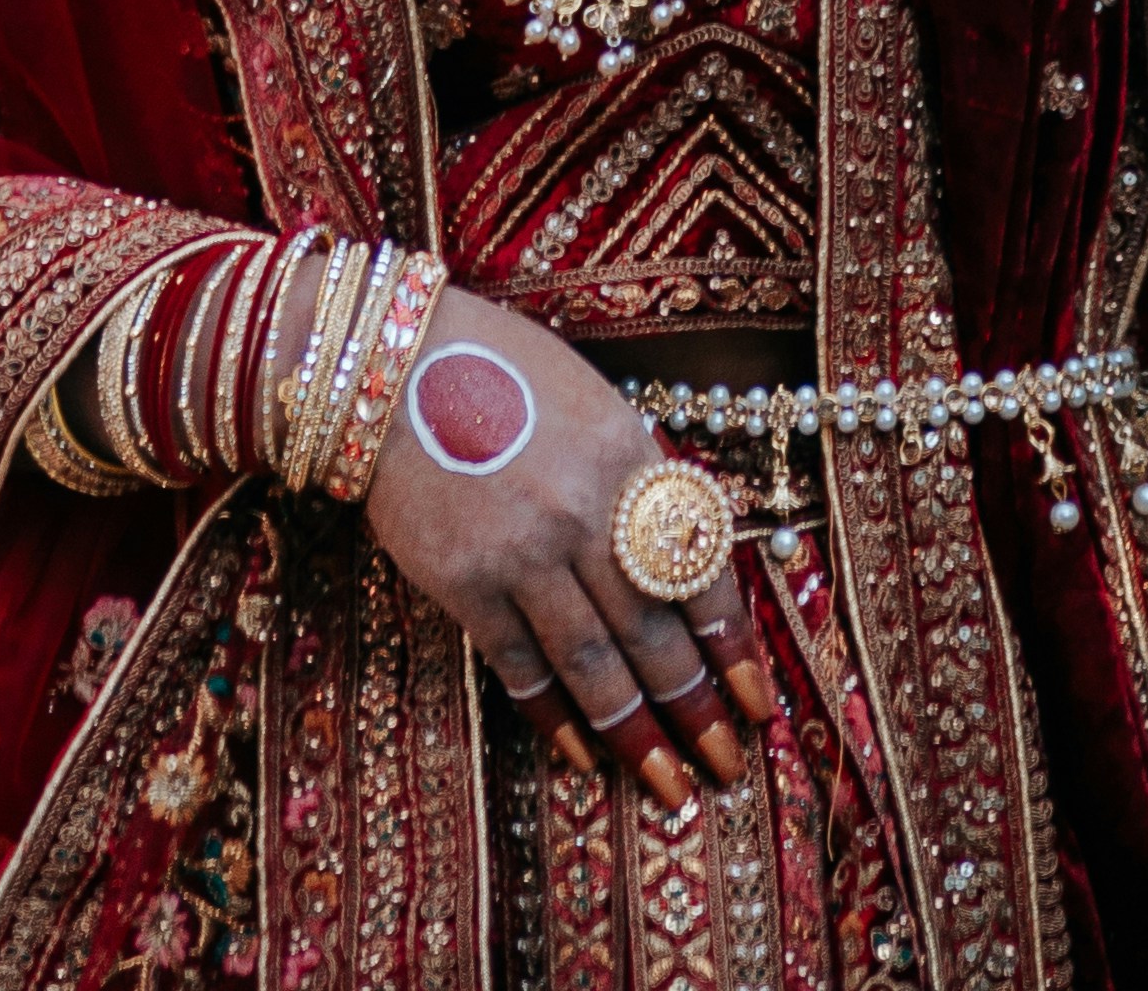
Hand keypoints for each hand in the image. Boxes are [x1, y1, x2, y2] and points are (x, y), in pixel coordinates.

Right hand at [359, 293, 776, 809]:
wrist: (393, 364)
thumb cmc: (504, 371)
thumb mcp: (595, 405)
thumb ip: (638, 479)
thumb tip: (684, 557)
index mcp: (627, 459)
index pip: (697, 572)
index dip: (730, 647)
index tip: (755, 702)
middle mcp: (583, 513)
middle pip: (652, 632)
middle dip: (695, 708)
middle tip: (725, 768)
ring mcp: (522, 553)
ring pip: (593, 664)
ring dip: (635, 732)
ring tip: (667, 783)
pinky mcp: (465, 583)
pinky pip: (521, 666)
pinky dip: (554, 716)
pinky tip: (583, 754)